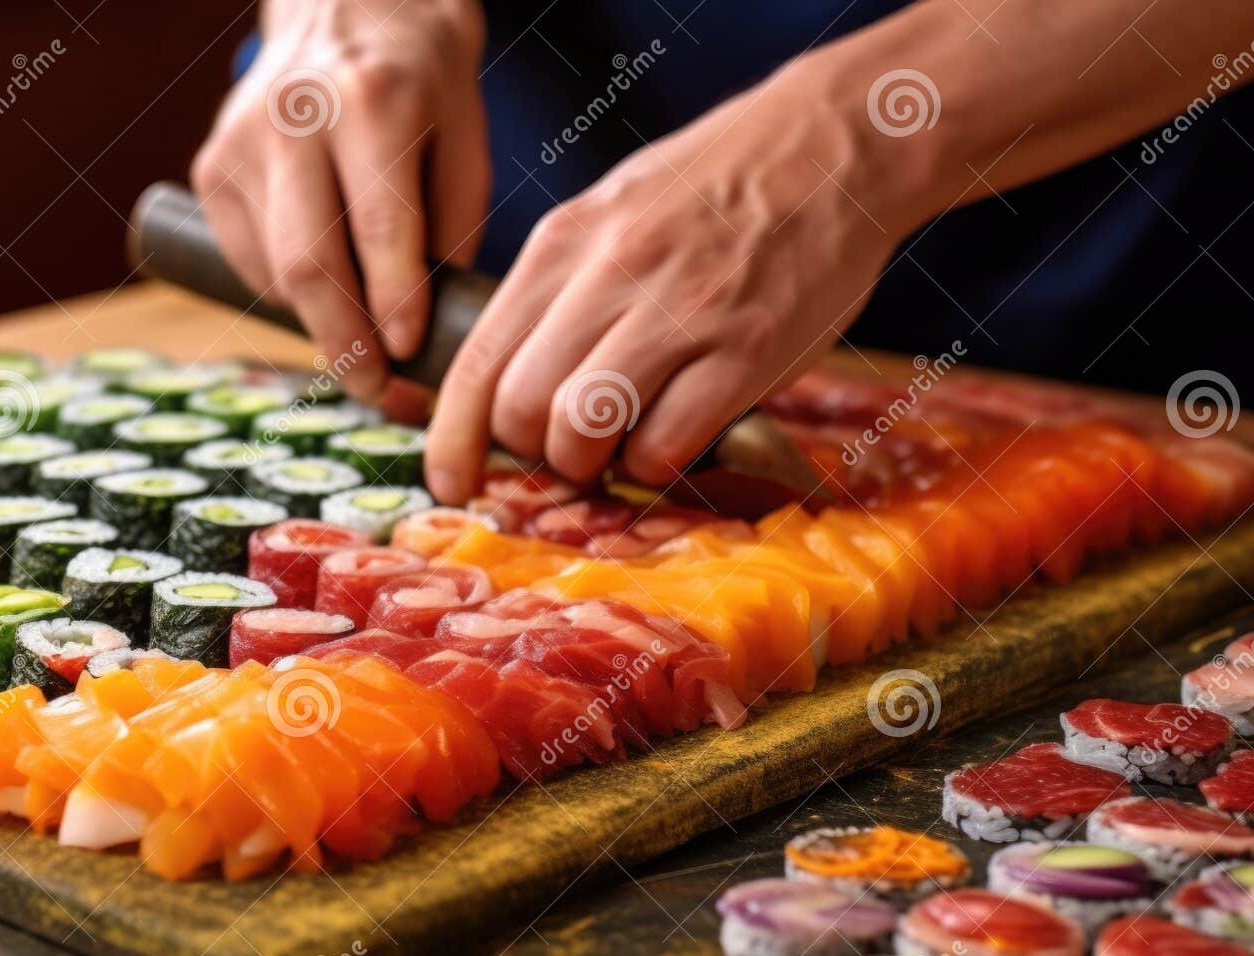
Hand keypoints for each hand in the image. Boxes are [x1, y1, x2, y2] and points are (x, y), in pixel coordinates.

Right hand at [191, 0, 489, 400]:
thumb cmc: (422, 75)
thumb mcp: (465, 133)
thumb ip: (453, 225)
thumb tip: (431, 331)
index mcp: (372, 99)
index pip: (380, 227)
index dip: (394, 307)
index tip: (411, 361)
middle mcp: (294, 117)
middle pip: (310, 265)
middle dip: (348, 348)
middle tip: (383, 396)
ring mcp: (241, 141)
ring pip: (275, 274)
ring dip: (322, 330)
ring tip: (367, 357)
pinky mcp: (211, 166)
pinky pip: (249, 262)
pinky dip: (288, 298)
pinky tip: (327, 297)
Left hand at [424, 71, 917, 501]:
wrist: (835, 142)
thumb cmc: (716, 186)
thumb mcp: (611, 211)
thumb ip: (558, 287)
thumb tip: (510, 374)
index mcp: (565, 242)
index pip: (478, 362)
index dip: (451, 440)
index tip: (451, 481)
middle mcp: (610, 275)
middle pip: (520, 408)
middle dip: (533, 454)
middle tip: (567, 452)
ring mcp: (679, 314)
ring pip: (582, 430)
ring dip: (591, 464)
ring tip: (618, 449)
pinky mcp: (744, 351)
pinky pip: (664, 444)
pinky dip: (655, 463)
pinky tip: (673, 439)